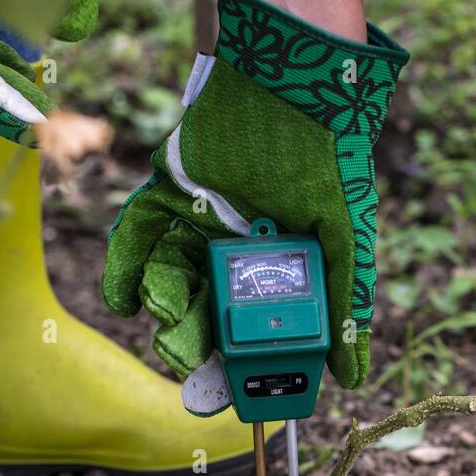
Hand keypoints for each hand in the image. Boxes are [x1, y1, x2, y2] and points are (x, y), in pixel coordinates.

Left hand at [102, 0, 407, 391]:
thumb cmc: (327, 160)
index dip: (242, 366)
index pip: (256, 332)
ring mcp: (200, 225)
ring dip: (165, 309)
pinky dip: (125, 271)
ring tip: (166, 318)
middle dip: (194, 343)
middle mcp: (239, 255)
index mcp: (281, 273)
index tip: (230, 394)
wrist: (289, 80)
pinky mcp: (168, 194)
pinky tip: (125, 297)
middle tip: (187, 360)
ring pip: (172, 283)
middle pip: (208, 315)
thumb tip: (350, 377)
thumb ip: (347, 309)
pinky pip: (139, 240)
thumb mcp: (348, 242)